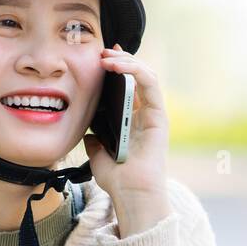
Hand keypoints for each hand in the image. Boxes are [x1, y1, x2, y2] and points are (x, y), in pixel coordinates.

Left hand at [82, 44, 171, 235]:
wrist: (130, 193)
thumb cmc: (117, 179)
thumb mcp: (97, 154)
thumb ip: (94, 140)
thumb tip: (86, 133)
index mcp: (133, 120)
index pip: (128, 85)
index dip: (117, 67)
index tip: (100, 56)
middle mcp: (146, 114)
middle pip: (137, 75)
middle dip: (120, 59)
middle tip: (101, 52)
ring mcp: (154, 114)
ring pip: (145, 75)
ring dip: (126, 61)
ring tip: (107, 57)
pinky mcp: (159, 116)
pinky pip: (151, 84)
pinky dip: (136, 70)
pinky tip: (118, 67)